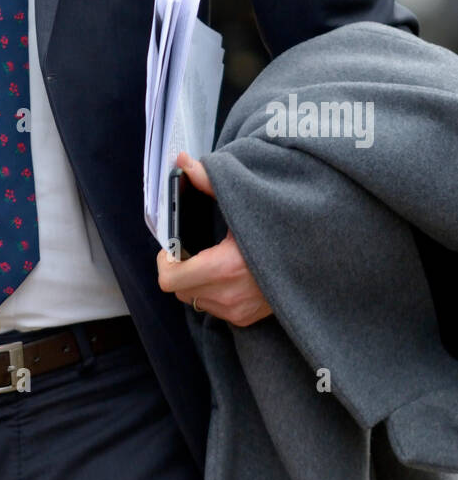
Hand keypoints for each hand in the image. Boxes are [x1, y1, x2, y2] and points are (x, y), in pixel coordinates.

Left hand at [156, 152, 272, 327]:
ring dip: (194, 282)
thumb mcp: (244, 203)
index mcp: (225, 267)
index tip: (172, 247)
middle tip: (188, 250)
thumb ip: (209, 183)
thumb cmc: (277, 230)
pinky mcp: (244, 319)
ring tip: (208, 260)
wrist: (314, 258)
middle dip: (178, 270)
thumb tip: (182, 161)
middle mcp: (229, 295)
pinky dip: (210, 292)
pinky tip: (224, 275)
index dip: (165, 261)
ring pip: (194, 299)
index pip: (170, 280)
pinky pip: (212, 307)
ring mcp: (236, 310)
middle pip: (179, 290)